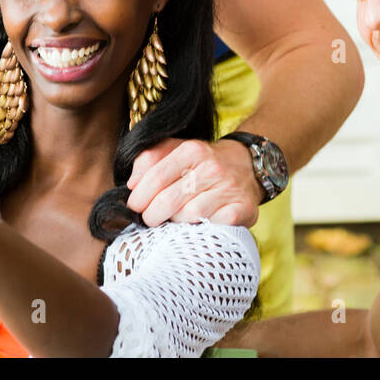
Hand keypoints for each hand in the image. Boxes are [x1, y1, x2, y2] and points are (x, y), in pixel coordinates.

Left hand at [125, 137, 261, 226]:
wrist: (248, 166)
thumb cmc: (203, 163)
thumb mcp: (177, 150)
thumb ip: (149, 159)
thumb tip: (132, 183)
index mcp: (192, 150)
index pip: (155, 177)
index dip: (139, 196)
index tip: (134, 206)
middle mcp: (212, 167)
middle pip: (168, 201)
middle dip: (152, 215)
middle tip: (150, 218)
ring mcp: (229, 188)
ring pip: (188, 215)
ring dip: (177, 221)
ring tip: (178, 217)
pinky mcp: (243, 208)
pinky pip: (213, 226)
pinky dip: (202, 229)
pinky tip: (200, 223)